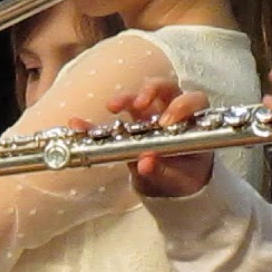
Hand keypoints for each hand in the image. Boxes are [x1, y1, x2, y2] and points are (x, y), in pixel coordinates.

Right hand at [96, 76, 214, 197]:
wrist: (173, 184)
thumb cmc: (184, 176)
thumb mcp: (178, 179)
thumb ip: (163, 171)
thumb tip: (145, 163)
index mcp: (192, 122)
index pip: (194, 101)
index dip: (182, 105)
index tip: (167, 122)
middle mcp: (172, 112)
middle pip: (165, 87)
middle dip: (151, 90)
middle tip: (140, 105)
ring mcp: (150, 116)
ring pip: (138, 97)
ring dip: (124, 99)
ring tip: (112, 107)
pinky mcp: (130, 126)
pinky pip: (111, 122)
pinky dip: (95, 122)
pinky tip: (77, 124)